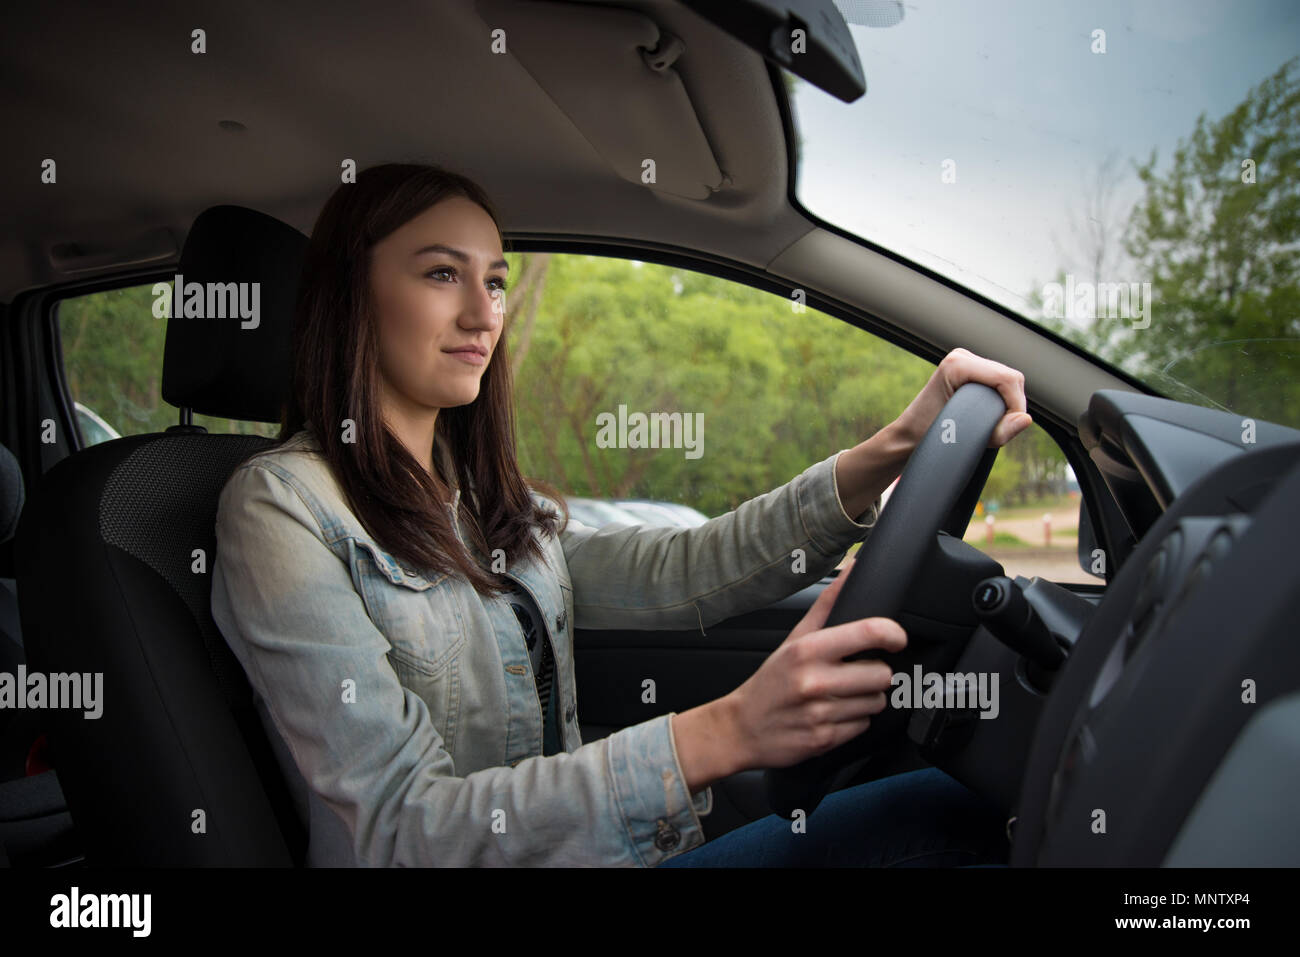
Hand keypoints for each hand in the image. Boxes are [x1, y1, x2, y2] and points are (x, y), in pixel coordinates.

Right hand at [722, 559, 906, 770]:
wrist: (742, 727)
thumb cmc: (772, 679)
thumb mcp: (795, 638)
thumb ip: (828, 604)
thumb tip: (854, 569)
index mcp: (808, 650)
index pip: (868, 633)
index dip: (893, 634)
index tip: (896, 639)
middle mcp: (814, 680)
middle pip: (882, 674)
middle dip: (875, 674)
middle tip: (856, 673)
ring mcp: (820, 712)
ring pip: (877, 702)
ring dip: (866, 699)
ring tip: (843, 695)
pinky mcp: (825, 739)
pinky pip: (864, 725)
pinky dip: (854, 721)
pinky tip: (834, 713)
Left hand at [892, 348, 1031, 448]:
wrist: (907, 436)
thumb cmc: (927, 437)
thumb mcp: (965, 437)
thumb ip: (998, 431)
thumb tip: (1026, 420)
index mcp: (957, 364)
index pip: (1007, 379)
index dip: (1016, 405)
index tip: (1010, 428)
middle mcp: (962, 357)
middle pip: (1012, 378)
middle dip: (1013, 406)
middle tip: (1000, 430)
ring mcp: (967, 361)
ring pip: (1009, 380)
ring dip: (1008, 404)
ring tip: (992, 424)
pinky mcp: (971, 370)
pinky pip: (1000, 382)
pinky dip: (1002, 401)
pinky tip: (989, 415)